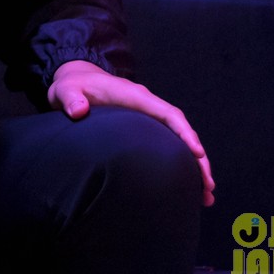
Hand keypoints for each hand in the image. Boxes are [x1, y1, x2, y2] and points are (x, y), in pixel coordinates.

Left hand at [48, 60, 215, 205]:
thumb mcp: (66, 90)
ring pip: (177, 141)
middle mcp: (146, 106)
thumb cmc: (72, 86)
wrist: (74, 79)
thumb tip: (78, 111)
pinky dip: (179, 162)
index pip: (167, 113)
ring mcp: (147, 117)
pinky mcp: (143, 128)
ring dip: (194, 165)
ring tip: (205, 194)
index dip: (184, 133)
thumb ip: (70, 99)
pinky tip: (186, 184)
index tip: (197, 154)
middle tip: (207, 186)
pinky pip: (167, 144)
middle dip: (197, 157)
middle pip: (180, 131)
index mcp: (134, 96)